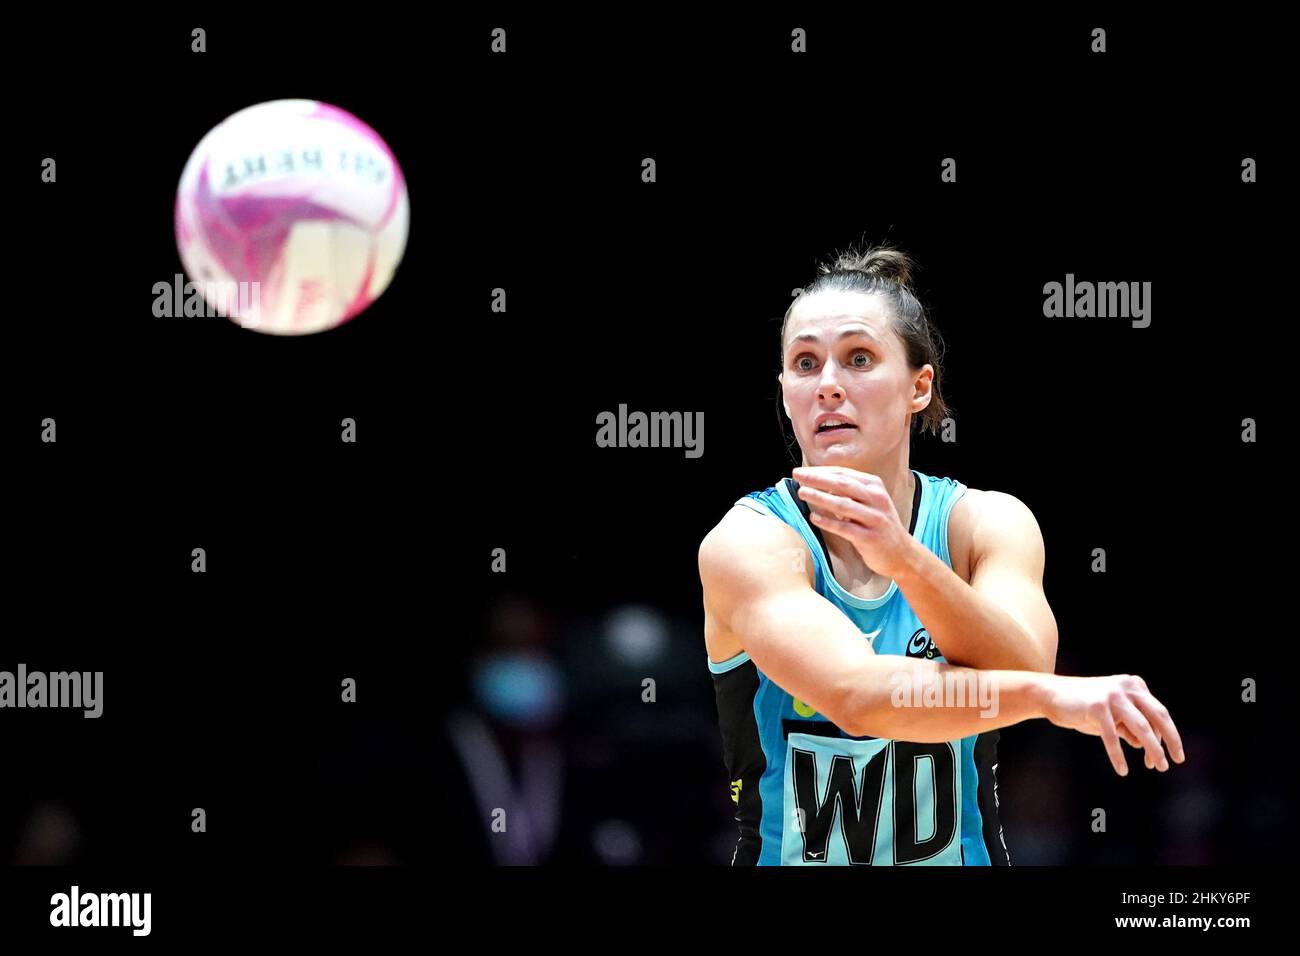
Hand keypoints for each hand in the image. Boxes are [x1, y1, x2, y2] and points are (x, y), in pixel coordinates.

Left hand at [791, 466, 914, 578]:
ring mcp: (874, 518)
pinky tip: (813, 517)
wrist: (902, 553)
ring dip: (819, 497)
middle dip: (817, 478)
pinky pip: (844, 527)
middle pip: (842, 484)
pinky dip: (827, 522)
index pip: (843, 474)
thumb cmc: (879, 525)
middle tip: (797, 475)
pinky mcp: (869, 537)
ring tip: (801, 493)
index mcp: (875, 486)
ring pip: (842, 504)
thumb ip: (849, 493)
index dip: (820, 471)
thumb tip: (819, 483)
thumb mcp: (869, 502)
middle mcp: (876, 499)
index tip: (802, 471)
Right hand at [1039, 673, 1184, 775]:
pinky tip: (1122, 770)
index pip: (1159, 713)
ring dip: (1152, 750)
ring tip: (1157, 766)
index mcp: (1134, 685)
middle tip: (1176, 761)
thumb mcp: (1112, 716)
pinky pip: (1112, 736)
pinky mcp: (1097, 706)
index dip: (1167, 736)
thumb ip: (1130, 726)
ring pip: (1142, 727)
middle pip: (1157, 716)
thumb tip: (1147, 746)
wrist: (1050, 694)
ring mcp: (1112, 695)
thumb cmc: (1084, 707)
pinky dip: (1118, 755)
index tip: (1169, 756)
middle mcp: (1126, 687)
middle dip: (1170, 741)